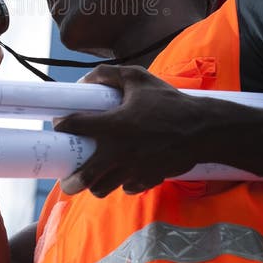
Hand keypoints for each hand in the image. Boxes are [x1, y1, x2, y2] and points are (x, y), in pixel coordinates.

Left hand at [54, 65, 209, 196]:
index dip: (63, 125)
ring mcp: (133, 169)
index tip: (61, 125)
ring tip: (92, 179)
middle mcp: (119, 151)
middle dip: (71, 180)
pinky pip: (127, 188)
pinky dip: (122, 184)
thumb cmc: (170, 102)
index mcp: (113, 125)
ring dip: (94, 185)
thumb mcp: (138, 79)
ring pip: (103, 188)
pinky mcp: (148, 179)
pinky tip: (123, 175)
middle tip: (67, 176)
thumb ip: (109, 75)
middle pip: (85, 175)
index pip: (76, 126)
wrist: (202, 129)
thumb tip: (86, 80)